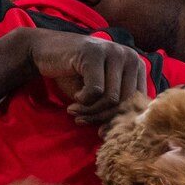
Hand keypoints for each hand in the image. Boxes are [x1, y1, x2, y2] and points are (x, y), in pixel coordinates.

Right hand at [16, 30, 147, 125]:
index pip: (138, 102)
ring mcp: (113, 52)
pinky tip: (75, 97)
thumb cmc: (76, 74)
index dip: (120, 120)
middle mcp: (130, 56)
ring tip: (75, 111)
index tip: (102, 130)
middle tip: (83, 121)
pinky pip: (95, 90)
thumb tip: (125, 132)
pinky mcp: (94, 53)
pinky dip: (83, 100)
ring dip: (90, 111)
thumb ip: (115, 106)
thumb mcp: (100, 92)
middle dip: (104, 118)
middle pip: (126, 102)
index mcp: (137, 66)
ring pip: (111, 99)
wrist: (46, 51)